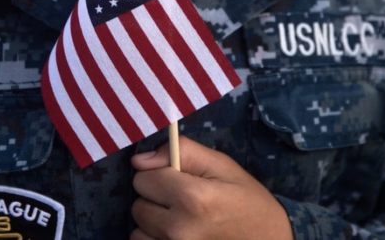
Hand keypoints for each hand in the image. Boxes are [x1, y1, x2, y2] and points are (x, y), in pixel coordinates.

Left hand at [130, 135, 292, 239]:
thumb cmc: (247, 201)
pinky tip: (176, 235)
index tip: (178, 178)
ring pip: (138, 230)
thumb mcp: (222, 166)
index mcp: (192, 198)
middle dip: (155, 198)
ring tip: (181, 220)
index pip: (142, 178)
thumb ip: (182, 153)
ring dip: (153, 223)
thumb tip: (139, 160)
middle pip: (138, 204)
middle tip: (183, 200)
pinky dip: (156, 239)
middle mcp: (178, 229)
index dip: (159, 173)